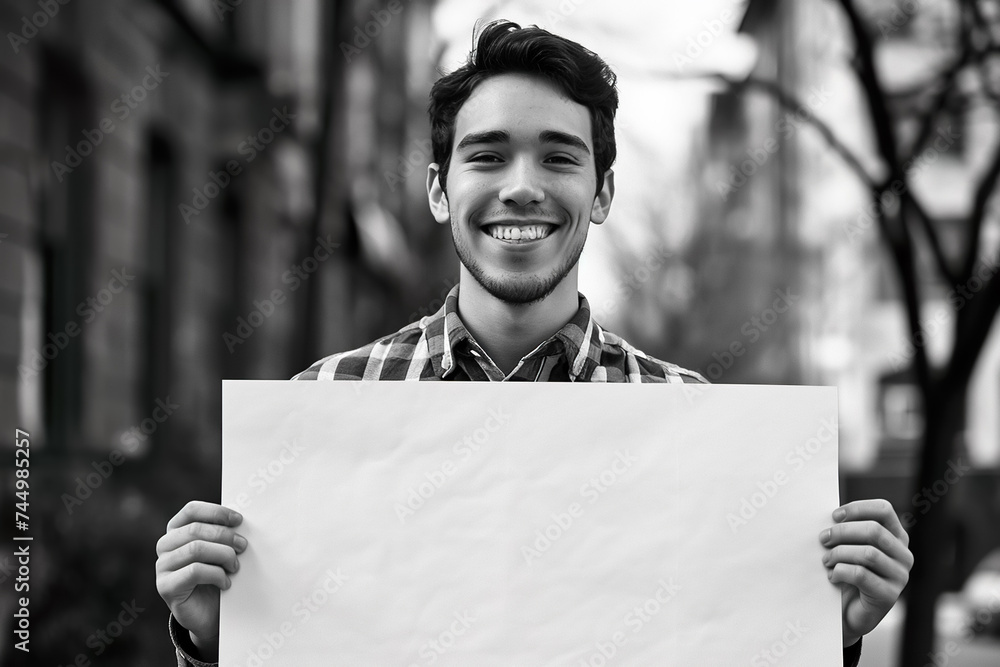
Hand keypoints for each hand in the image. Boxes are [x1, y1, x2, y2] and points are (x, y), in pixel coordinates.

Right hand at [155, 501, 245, 659]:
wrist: (209, 614)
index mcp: (177, 530)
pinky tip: (226, 582)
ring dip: (223, 555)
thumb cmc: (217, 575)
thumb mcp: (220, 551)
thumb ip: (224, 535)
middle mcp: (165, 545)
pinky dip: (216, 575)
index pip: (192, 510)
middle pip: (196, 530)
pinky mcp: (166, 586)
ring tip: (235, 566)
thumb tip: (240, 522)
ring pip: (196, 549)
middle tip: (243, 546)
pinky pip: (194, 571)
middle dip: (225, 536)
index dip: (216, 512)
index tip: (239, 520)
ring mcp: (162, 566)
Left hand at [820, 499, 912, 647]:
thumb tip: (831, 517)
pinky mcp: (889, 596)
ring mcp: (900, 576)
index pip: (884, 510)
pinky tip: (832, 576)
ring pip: (868, 553)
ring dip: (839, 553)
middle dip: (842, 532)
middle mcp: (903, 555)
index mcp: (896, 537)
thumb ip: (848, 531)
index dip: (858, 508)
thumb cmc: (847, 574)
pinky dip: (840, 571)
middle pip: (874, 531)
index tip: (834, 516)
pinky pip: (861, 575)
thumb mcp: (850, 547)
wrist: (847, 612)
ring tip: (826, 560)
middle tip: (823, 538)